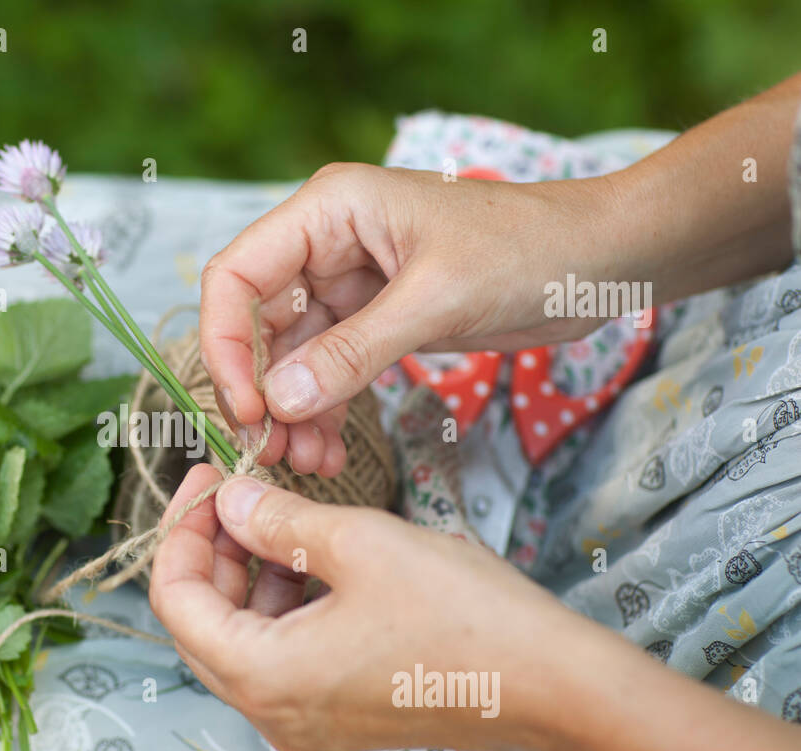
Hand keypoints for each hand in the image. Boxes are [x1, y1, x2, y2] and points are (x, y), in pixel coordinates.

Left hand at [148, 463, 643, 750]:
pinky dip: (282, 603)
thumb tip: (229, 497)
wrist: (554, 684)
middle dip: (209, 550)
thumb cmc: (462, 615)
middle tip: (232, 489)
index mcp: (264, 676)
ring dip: (246, 574)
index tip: (205, 477)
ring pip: (242, 639)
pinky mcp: (338, 715)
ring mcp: (306, 721)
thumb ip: (278, 519)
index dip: (180, 530)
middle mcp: (273, 713)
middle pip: (202, 623)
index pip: (176, 601)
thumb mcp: (358, 544)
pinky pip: (282, 656)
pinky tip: (307, 555)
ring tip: (272, 514)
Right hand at [199, 162, 618, 475]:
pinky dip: (324, 411)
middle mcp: (327, 243)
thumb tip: (278, 403)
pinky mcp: (376, 320)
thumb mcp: (437, 300)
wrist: (601, 260)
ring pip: (290, 356)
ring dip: (292, 411)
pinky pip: (328, 370)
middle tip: (271, 452)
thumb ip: (354, 352)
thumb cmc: (528, 250)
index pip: (237, 276)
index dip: (226, 344)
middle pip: (256, 323)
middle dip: (259, 390)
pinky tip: (330, 452)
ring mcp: (349, 284)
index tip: (247, 408)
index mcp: (328, 210)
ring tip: (307, 464)